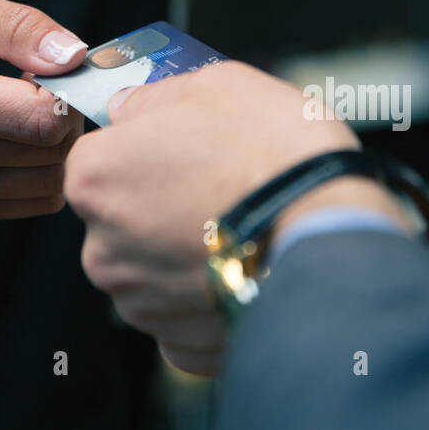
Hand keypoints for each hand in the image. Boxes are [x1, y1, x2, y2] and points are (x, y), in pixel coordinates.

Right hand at [0, 0, 86, 220]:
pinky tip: (18, 137)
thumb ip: (21, 27)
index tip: (55, 71)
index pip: (41, 120)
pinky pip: (36, 200)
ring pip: (49, 182)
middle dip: (67, 118)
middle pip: (51, 153)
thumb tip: (73, 57)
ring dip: (57, 146)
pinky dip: (42, 170)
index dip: (67, 93)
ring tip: (29, 110)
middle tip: (46, 87)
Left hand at [64, 60, 411, 375]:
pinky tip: (247, 267)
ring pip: (152, 269)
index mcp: (95, 179)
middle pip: (120, 219)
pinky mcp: (181, 345)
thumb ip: (153, 97)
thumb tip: (127, 107)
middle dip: (159, 204)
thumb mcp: (214, 84)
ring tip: (242, 227)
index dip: (141, 149)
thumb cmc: (274, 151)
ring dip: (183, 252)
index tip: (182, 148)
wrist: (333, 236)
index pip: (97, 159)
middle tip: (219, 186)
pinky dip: (208, 296)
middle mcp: (102, 250)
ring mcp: (141, 305)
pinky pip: (184, 314)